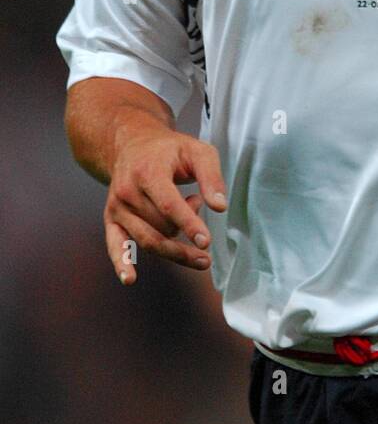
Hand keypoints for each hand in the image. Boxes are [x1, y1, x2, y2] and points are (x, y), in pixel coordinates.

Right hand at [104, 129, 226, 284]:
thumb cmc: (170, 150)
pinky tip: (130, 279)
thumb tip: (219, 207)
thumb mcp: (198, 151)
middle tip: (202, 227)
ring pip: (147, 239)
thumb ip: (211, 176)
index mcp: (148, 171)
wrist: (132, 145)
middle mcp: (127, 191)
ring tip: (192, 237)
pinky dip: (122, 263)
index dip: (188, 224)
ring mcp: (117, 207)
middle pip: (161, 226)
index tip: (205, 242)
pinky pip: (115, 245)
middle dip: (186, 229)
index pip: (168, 205)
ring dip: (173, 245)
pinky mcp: (111, 220)